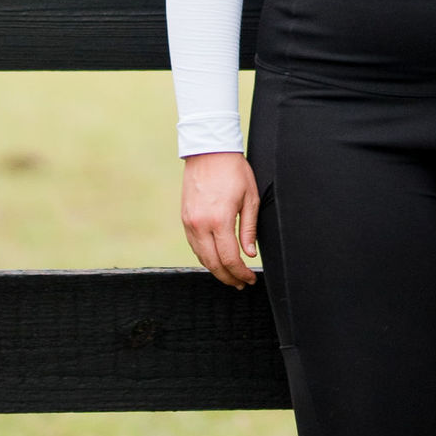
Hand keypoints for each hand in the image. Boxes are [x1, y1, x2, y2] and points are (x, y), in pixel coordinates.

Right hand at [181, 152, 260, 287]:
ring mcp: (189, 222)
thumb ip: (249, 229)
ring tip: (230, 276)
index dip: (241, 273)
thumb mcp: (250, 198)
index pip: (230, 258)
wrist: (208, 151)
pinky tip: (216, 259)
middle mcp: (201, 224)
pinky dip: (205, 256)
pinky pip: (194, 245)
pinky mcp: (185, 218)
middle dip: (228, 277)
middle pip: (213, 263)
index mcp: (220, 220)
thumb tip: (249, 254)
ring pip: (201, 257)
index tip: (250, 278)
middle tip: (241, 284)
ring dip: (216, 270)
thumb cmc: (234, 171)